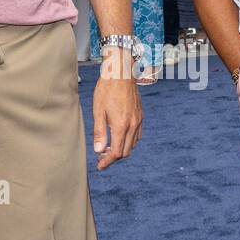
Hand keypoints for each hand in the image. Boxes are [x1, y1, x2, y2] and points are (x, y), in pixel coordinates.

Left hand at [92, 48, 142, 169]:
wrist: (121, 73)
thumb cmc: (106, 90)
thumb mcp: (98, 111)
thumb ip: (99, 133)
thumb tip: (98, 151)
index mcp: (121, 126)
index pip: (116, 152)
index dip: (107, 162)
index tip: (100, 166)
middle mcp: (132, 125)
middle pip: (125, 152)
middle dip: (113, 158)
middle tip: (101, 157)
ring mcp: (138, 121)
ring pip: (132, 145)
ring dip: (121, 150)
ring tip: (108, 148)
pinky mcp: (140, 116)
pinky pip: (137, 136)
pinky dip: (129, 142)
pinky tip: (119, 138)